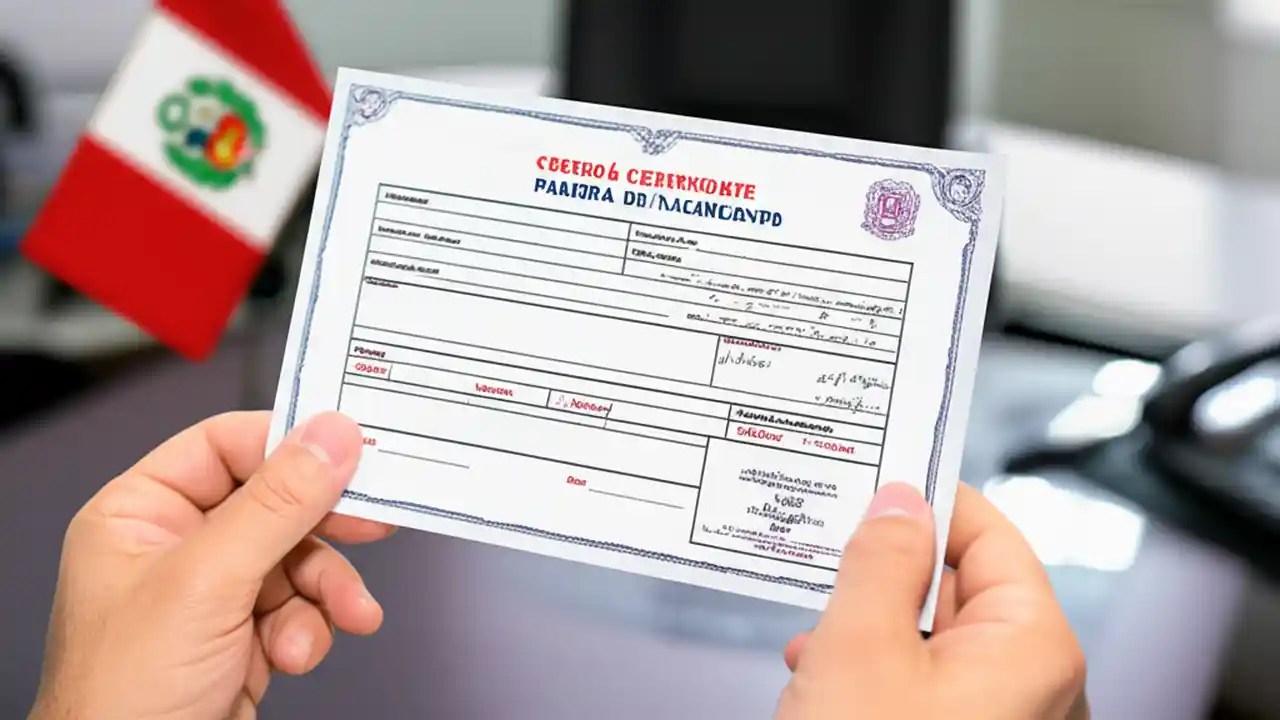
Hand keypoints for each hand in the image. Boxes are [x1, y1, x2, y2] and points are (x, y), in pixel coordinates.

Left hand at [30, 411, 394, 719]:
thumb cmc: (121, 698)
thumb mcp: (207, 582)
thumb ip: (276, 504)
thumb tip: (330, 436)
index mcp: (140, 513)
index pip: (226, 447)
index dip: (288, 445)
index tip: (349, 449)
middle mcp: (175, 547)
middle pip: (275, 503)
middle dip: (325, 528)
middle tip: (374, 523)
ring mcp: (211, 595)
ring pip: (299, 560)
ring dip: (326, 591)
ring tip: (345, 615)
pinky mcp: (243, 637)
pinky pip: (301, 609)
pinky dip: (312, 630)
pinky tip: (296, 654)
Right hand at [777, 483, 1087, 719]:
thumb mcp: (858, 647)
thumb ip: (879, 560)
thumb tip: (897, 504)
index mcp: (1032, 647)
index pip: (990, 535)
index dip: (930, 502)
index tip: (879, 479)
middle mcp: (1033, 685)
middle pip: (960, 588)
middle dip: (886, 575)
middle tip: (829, 553)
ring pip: (934, 640)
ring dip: (869, 628)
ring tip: (817, 637)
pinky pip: (927, 687)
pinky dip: (875, 673)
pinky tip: (824, 680)